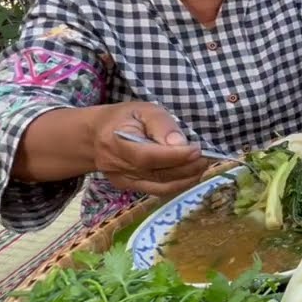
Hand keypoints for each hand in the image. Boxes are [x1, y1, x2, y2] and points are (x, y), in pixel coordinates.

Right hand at [92, 102, 208, 196]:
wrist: (95, 136)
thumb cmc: (123, 118)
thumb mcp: (143, 110)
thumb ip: (162, 124)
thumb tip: (181, 143)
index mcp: (116, 142)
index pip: (147, 156)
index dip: (174, 157)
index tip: (197, 150)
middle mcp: (117, 166)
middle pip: (157, 174)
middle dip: (187, 168)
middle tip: (207, 157)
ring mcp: (123, 180)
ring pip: (160, 186)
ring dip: (186, 178)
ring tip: (203, 165)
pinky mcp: (129, 187)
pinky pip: (157, 191)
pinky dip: (177, 185)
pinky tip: (191, 175)